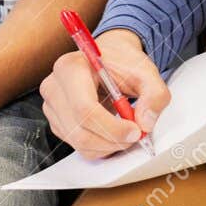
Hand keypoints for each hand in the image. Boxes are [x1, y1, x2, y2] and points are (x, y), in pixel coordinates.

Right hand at [38, 29, 168, 158]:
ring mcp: (51, 106)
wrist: (108, 59)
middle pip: (80, 131)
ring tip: (125, 131)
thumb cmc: (122, 63)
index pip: (85, 109)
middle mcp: (54, 87)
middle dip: (112, 140)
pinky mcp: (57, 122)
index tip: (135, 131)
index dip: (112, 127)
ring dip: (108, 145)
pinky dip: (100, 146)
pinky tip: (112, 131)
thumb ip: (154, 94)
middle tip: (135, 134)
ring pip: (79, 143)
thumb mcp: (146, 71)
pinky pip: (78, 146)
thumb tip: (145, 123)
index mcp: (71, 67)